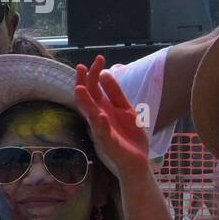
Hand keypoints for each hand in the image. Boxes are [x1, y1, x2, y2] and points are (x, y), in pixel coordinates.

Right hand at [73, 55, 149, 177]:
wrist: (138, 161)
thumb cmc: (129, 136)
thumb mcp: (126, 109)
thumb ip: (115, 93)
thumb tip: (104, 73)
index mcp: (103, 108)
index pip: (94, 88)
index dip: (94, 73)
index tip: (99, 58)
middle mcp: (99, 118)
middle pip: (88, 98)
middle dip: (84, 82)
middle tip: (81, 66)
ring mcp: (102, 131)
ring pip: (90, 115)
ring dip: (85, 102)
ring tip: (80, 88)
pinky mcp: (109, 144)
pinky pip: (103, 134)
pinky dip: (101, 125)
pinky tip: (100, 116)